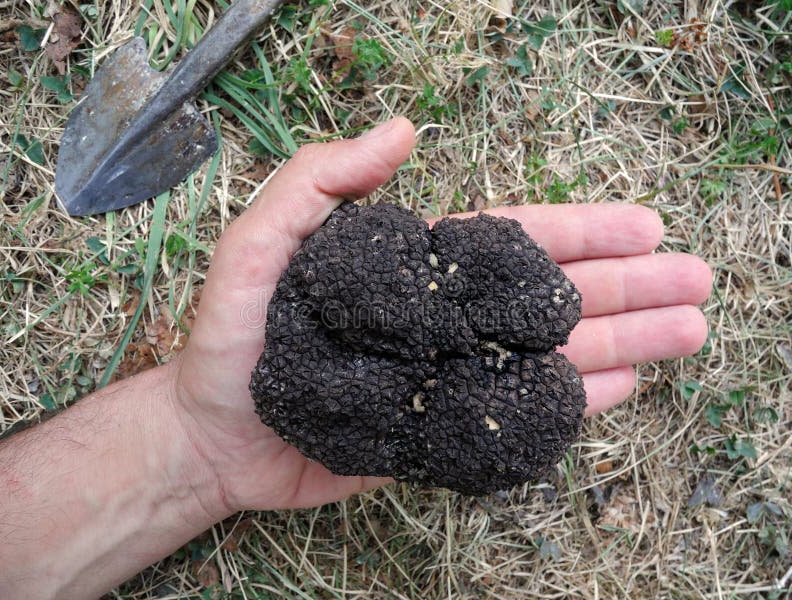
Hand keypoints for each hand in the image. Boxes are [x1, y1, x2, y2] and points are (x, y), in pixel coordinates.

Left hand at [173, 117, 711, 513]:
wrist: (212, 434)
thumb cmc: (232, 336)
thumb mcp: (259, 243)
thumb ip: (320, 184)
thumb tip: (401, 132)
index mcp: (417, 271)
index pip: (514, 244)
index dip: (582, 232)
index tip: (647, 226)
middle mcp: (445, 319)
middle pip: (551, 297)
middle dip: (627, 287)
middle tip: (697, 284)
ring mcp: (451, 374)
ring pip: (550, 354)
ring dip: (622, 341)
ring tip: (688, 333)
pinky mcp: (444, 429)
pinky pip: (520, 414)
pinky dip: (572, 402)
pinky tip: (623, 387)